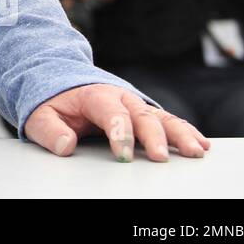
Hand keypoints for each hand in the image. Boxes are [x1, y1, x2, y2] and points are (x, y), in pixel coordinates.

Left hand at [26, 83, 209, 161]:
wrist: (63, 84)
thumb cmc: (54, 102)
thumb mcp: (41, 114)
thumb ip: (49, 129)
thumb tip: (64, 145)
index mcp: (94, 95)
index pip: (110, 112)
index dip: (118, 132)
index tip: (123, 155)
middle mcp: (120, 97)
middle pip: (141, 115)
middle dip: (153, 137)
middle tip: (161, 158)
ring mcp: (135, 106)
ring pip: (161, 118)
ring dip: (180, 134)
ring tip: (195, 151)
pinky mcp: (144, 115)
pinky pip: (168, 122)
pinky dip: (185, 131)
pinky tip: (202, 144)